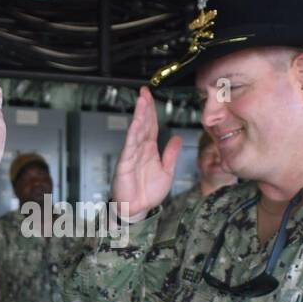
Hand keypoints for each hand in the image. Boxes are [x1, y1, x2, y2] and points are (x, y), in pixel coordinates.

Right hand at [111, 86, 181, 219]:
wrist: (137, 210)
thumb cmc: (148, 192)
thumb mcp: (167, 171)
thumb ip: (171, 154)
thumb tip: (177, 138)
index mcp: (150, 150)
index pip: (151, 126)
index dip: (152, 111)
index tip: (150, 96)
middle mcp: (140, 149)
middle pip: (143, 124)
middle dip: (144, 107)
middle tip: (145, 91)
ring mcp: (132, 155)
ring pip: (136, 131)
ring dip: (139, 115)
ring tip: (142, 101)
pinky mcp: (125, 163)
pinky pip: (130, 145)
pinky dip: (133, 133)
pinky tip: (136, 121)